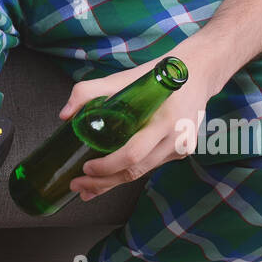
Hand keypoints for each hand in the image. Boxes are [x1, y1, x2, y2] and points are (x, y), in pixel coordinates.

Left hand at [61, 58, 216, 199]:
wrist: (197, 73)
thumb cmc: (156, 75)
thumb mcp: (122, 78)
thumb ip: (88, 91)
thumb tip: (64, 115)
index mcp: (164, 121)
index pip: (133, 154)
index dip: (108, 166)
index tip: (86, 167)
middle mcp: (175, 139)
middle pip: (135, 171)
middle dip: (103, 183)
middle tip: (78, 186)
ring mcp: (180, 148)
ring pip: (141, 174)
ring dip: (112, 184)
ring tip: (87, 189)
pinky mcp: (181, 152)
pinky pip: (149, 167)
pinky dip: (127, 174)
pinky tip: (108, 181)